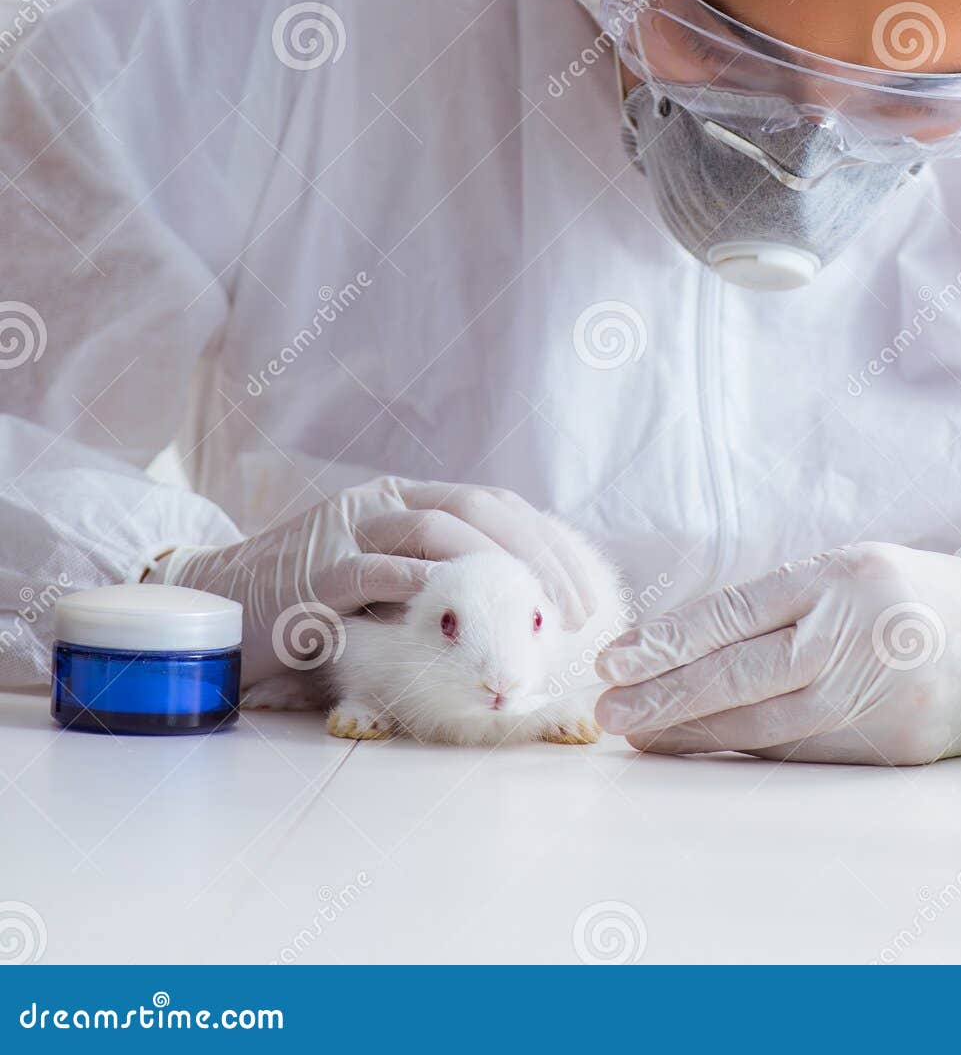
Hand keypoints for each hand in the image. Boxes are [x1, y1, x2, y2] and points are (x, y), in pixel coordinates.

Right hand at [149, 476, 597, 682]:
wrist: (216, 609)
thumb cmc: (315, 609)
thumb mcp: (388, 588)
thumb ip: (441, 583)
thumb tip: (528, 617)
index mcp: (405, 499)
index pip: (494, 504)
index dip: (547, 542)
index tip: (588, 590)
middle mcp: (380, 504)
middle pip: (475, 508)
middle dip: (535, 556)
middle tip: (572, 610)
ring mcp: (346, 532)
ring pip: (432, 527)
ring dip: (491, 569)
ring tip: (530, 613)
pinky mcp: (314, 573)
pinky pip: (374, 569)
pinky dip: (420, 583)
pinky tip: (457, 605)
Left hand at [594, 542, 960, 764]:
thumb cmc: (911, 596)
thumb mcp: (850, 571)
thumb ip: (781, 606)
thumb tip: (680, 651)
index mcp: (844, 574)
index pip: (737, 612)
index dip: (669, 640)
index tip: (614, 662)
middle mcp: (864, 631)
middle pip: (746, 674)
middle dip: (668, 697)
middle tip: (611, 713)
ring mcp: (886, 690)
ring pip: (770, 724)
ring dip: (700, 735)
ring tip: (646, 737)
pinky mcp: (901, 742)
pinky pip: (809, 752)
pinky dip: (754, 752)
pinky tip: (711, 750)